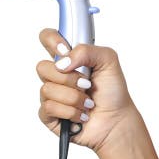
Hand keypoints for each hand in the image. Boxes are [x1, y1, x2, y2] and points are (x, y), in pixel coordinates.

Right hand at [36, 28, 137, 154]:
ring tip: (87, 102)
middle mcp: (58, 74)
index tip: (64, 50)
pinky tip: (80, 114)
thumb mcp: (109, 60)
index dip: (52, 40)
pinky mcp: (49, 114)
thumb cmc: (113, 91)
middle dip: (69, 78)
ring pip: (47, 89)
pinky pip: (49, 108)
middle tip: (87, 83)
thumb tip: (63, 61)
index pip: (48, 38)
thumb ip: (87, 51)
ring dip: (74, 97)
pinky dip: (70, 112)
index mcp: (70, 57)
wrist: (116, 120)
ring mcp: (52, 94)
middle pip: (42, 67)